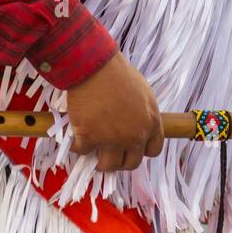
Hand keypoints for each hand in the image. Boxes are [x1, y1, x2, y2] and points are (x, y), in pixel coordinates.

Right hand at [66, 52, 163, 171]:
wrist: (94, 67)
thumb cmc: (118, 73)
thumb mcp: (143, 93)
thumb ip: (143, 115)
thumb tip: (135, 126)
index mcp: (151, 123)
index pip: (153, 150)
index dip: (141, 151)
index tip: (131, 148)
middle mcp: (135, 136)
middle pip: (132, 163)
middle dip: (121, 161)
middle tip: (110, 154)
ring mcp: (113, 140)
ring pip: (108, 165)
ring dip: (101, 162)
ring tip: (94, 153)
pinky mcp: (90, 139)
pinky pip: (83, 152)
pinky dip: (78, 146)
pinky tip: (77, 138)